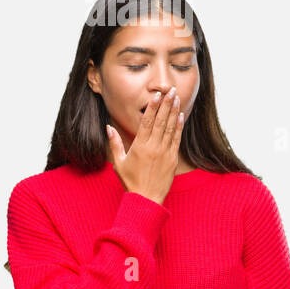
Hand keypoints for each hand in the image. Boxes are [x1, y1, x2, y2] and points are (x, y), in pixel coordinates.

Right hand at [107, 88, 183, 205]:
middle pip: (161, 121)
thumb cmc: (131, 181)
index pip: (147, 122)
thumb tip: (108, 126)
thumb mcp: (118, 162)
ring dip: (174, 112)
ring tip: (177, 98)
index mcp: (140, 146)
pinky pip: (176, 139)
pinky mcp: (173, 159)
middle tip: (171, 90)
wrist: (146, 198)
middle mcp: (154, 147)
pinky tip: (181, 116)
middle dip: (166, 104)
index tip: (157, 95)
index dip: (153, 107)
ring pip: (170, 128)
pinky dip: (179, 127)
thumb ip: (115, 143)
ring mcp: (165, 152)